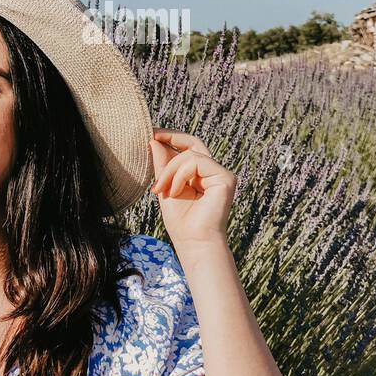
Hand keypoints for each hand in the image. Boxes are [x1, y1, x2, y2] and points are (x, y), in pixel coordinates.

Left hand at [148, 129, 235, 245]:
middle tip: (151, 136)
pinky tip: (174, 191)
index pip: (187, 148)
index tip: (150, 134)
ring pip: (189, 154)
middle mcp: (212, 171)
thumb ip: (162, 165)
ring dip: (169, 170)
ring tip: (160, 190)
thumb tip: (154, 140)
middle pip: (192, 142)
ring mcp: (220, 173)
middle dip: (170, 137)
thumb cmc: (180, 221)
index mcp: (199, 174)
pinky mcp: (225, 178)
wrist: (192, 242)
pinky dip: (180, 175)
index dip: (170, 138)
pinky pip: (196, 162)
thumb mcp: (165, 187)